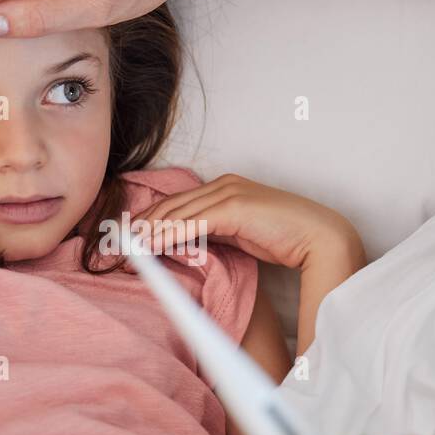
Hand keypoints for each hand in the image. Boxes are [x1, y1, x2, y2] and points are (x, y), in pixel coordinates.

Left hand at [130, 173, 362, 271]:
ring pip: (176, 213)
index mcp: (224, 188)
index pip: (176, 203)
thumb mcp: (239, 234)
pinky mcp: (235, 208)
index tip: (127, 238)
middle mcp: (223, 185)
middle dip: (140, 226)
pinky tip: (151, 247)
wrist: (319, 237)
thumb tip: (184, 243)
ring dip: (148, 232)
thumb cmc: (283, 238)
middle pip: (170, 205)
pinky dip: (168, 235)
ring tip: (125, 249)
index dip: (149, 220)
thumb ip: (213, 233)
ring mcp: (229, 193)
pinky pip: (193, 223)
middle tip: (115, 245)